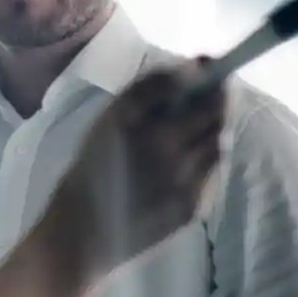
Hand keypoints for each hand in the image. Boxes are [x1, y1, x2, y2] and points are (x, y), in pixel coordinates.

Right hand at [38, 59, 226, 278]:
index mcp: (125, 120)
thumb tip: (188, 74)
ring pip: (217, 138)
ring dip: (214, 126)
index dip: (200, 70)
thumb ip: (142, 100)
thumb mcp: (103, 126)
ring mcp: (178, 177)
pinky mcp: (191, 204)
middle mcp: (157, 145)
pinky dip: (207, 157)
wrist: (79, 233)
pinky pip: (212, 170)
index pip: (178, 82)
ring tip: (198, 126)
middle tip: (214, 90)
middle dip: (217, 94)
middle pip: (210, 108)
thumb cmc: (87, 175)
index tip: (206, 63)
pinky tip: (188, 159)